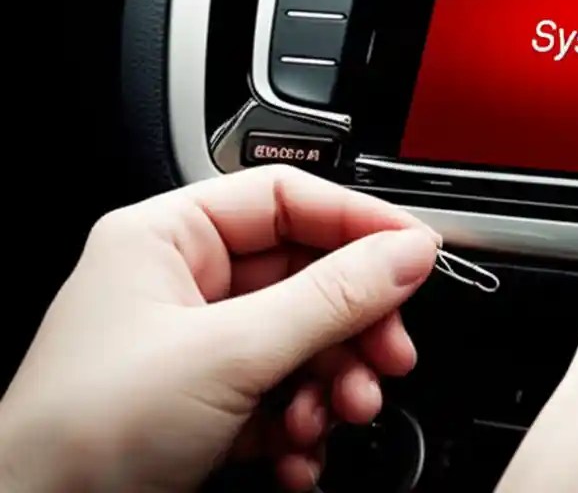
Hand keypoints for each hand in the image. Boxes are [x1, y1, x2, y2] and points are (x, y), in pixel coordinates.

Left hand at [0, 166, 439, 492]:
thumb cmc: (82, 436)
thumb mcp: (230, 354)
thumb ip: (332, 298)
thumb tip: (407, 253)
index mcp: (167, 240)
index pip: (286, 200)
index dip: (358, 222)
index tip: (417, 253)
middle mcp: (181, 286)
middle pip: (306, 278)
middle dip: (353, 326)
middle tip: (389, 356)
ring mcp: (194, 350)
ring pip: (302, 343)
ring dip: (332, 384)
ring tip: (338, 416)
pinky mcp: (204, 408)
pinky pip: (282, 396)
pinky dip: (302, 426)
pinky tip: (299, 454)